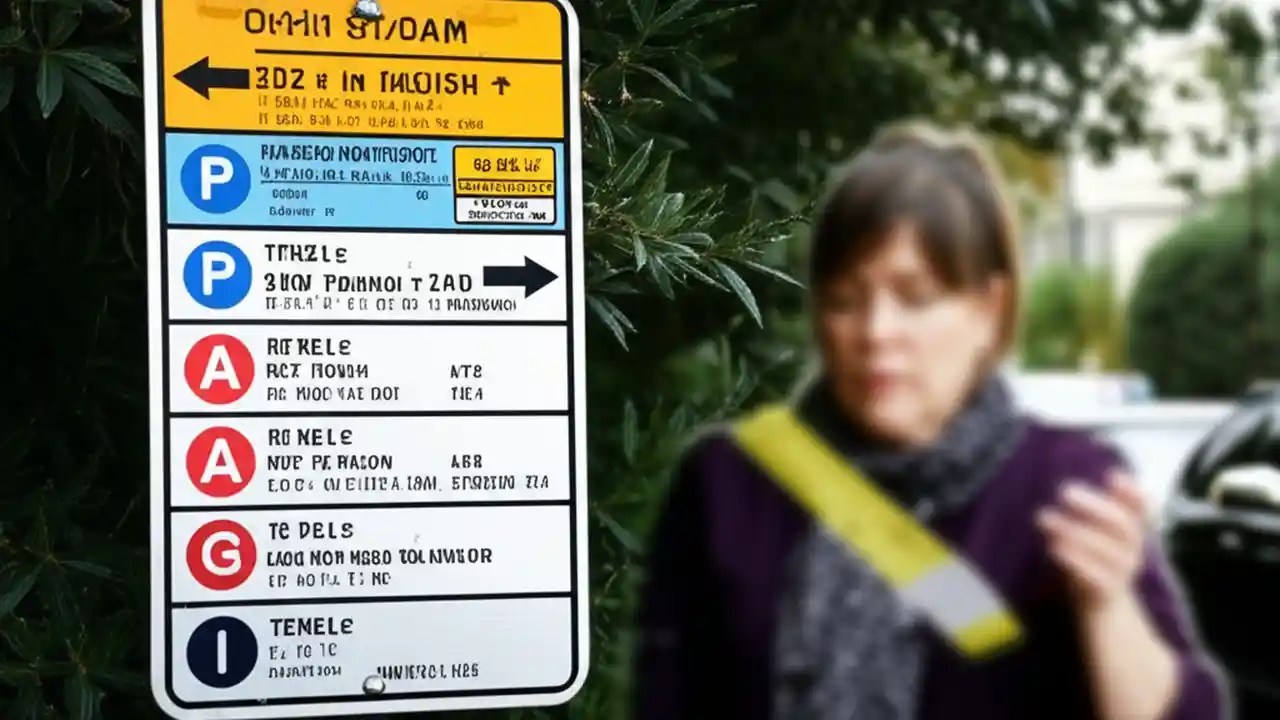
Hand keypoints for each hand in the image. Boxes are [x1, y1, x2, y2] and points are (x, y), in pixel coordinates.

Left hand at [1036, 470, 1146, 610]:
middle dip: (1094, 506)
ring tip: (1044, 517)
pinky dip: (1076, 560)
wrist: (1106, 612)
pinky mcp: (1107, 593)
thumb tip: (1078, 482)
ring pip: (1108, 551)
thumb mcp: (1097, 535)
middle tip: (1063, 491)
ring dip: (1075, 531)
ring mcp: (1122, 573)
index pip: (1143, 510)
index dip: (1133, 493)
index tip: (1112, 476)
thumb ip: (1094, 510)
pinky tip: (1053, 548)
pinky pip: (1097, 577)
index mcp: (1132, 533)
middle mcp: (1132, 551)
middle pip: (1123, 525)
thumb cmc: (1096, 562)